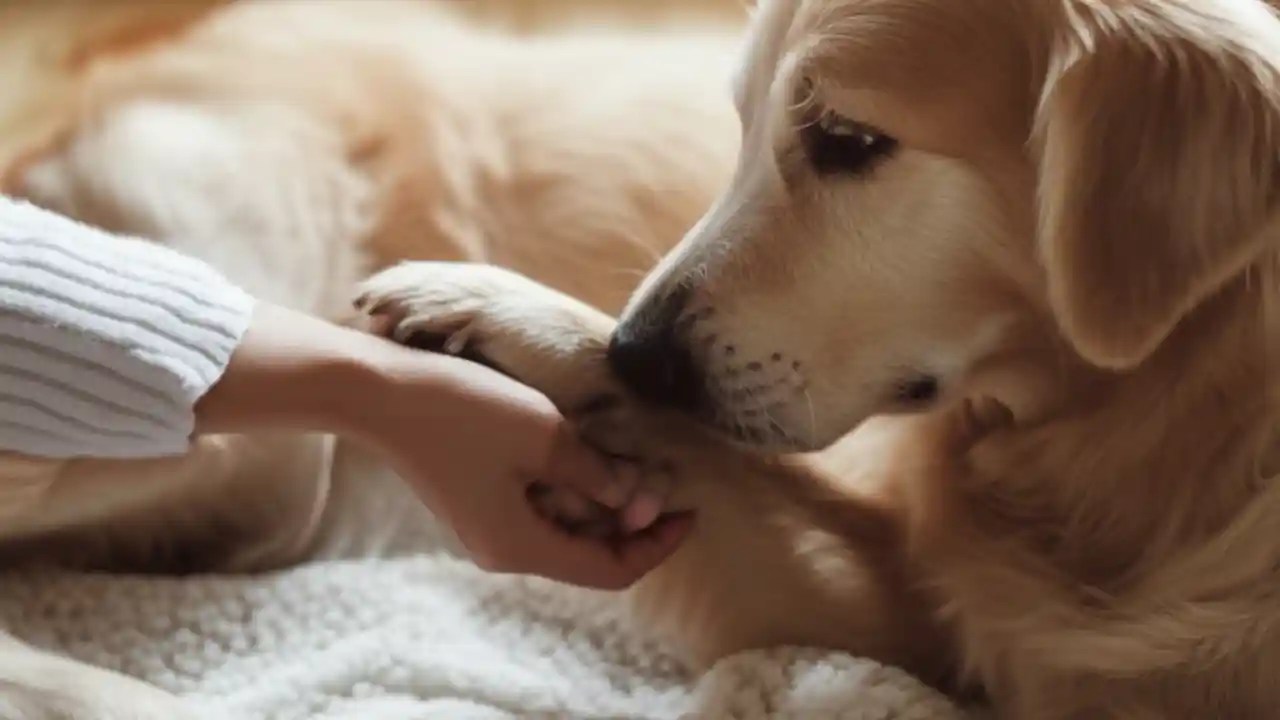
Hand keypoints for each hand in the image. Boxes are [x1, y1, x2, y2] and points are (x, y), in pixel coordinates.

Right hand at [357, 347, 692, 588]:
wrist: (380, 392)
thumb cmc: (462, 411)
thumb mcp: (545, 437)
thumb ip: (597, 473)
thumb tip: (632, 497)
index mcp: (522, 547)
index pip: (610, 570)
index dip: (656, 545)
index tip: (689, 509)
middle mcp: (504, 549)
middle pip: (589, 552)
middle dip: (631, 520)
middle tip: (662, 475)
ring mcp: (488, 525)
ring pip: (567, 528)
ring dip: (602, 501)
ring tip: (629, 458)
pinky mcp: (478, 499)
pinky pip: (540, 507)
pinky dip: (571, 488)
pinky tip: (584, 452)